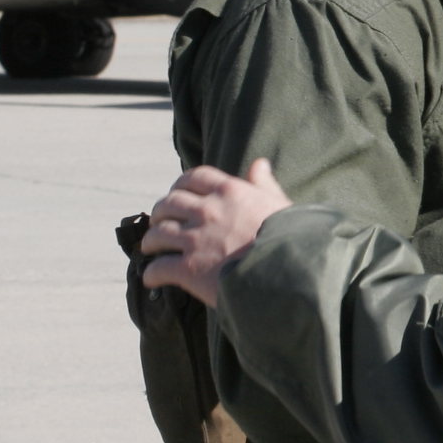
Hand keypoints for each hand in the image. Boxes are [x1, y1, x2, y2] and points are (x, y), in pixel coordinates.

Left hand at [140, 159, 289, 307]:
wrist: (288, 274)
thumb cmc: (291, 239)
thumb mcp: (280, 205)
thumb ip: (265, 185)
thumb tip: (260, 164)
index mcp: (230, 192)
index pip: (195, 177)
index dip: (181, 185)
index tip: (178, 193)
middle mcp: (208, 211)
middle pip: (168, 203)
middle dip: (160, 212)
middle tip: (160, 222)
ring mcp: (195, 240)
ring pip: (157, 233)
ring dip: (151, 241)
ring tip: (152, 249)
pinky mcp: (188, 268)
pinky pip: (157, 268)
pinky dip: (151, 273)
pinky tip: (153, 278)